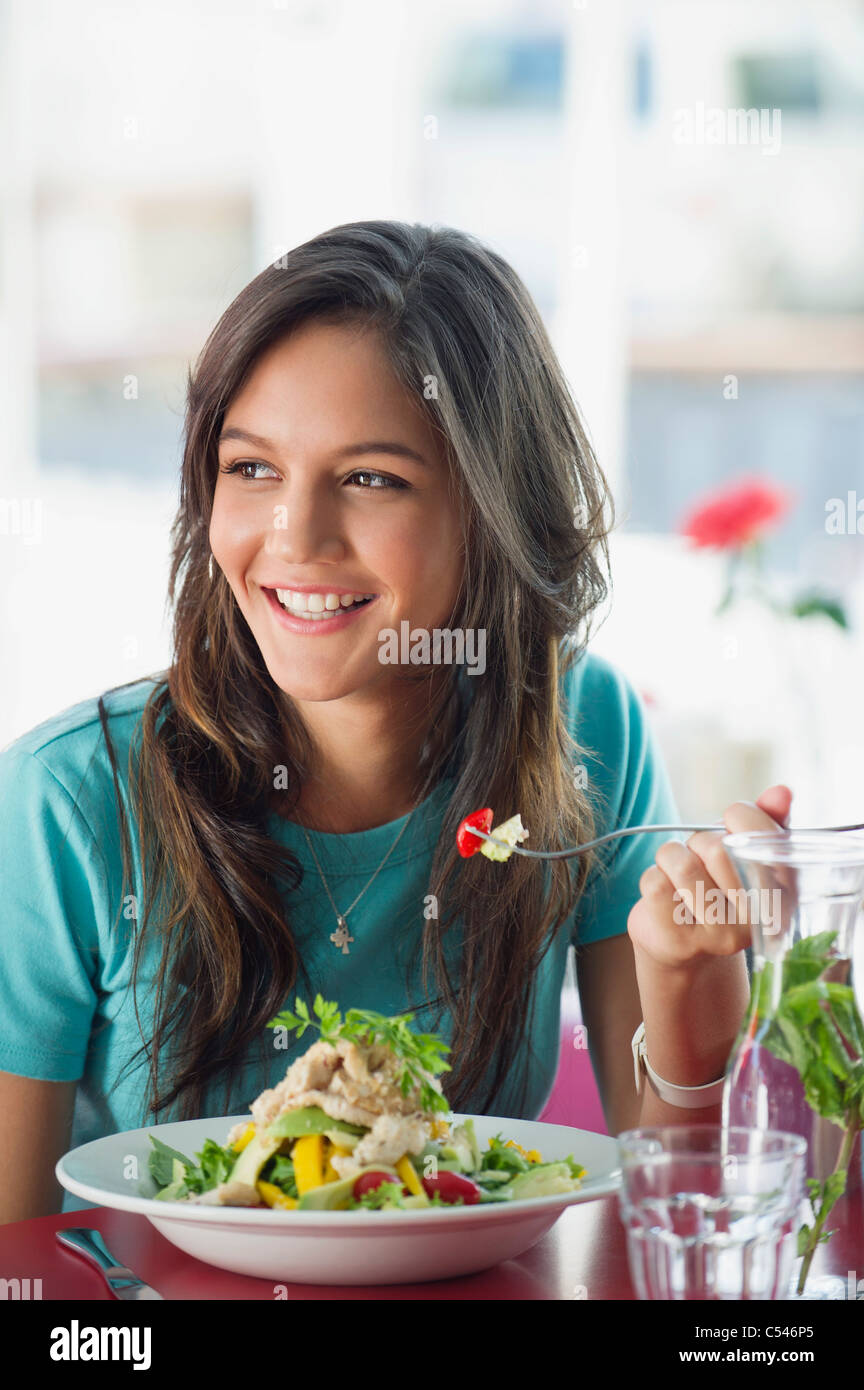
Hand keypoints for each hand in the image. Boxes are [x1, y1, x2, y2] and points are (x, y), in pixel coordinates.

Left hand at [627, 784, 792, 968]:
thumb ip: (767, 819)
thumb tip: (782, 791)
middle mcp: (758, 919)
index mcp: (785, 891)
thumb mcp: (743, 849)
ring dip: (670, 857)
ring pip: (681, 864)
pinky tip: (665, 893)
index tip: (729, 825)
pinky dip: (653, 876)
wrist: (683, 942)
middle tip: (699, 858)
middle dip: (697, 841)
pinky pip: (655, 884)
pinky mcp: (680, 942)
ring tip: (677, 873)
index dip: (736, 816)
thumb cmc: (715, 884)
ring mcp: (720, 935)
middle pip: (715, 848)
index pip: (757, 832)